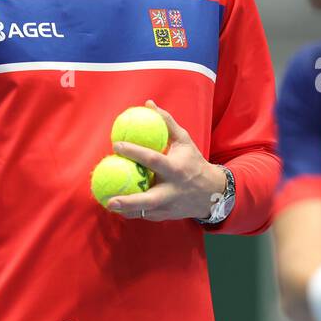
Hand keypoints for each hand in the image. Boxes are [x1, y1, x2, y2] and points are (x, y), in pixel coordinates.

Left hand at [108, 100, 226, 220]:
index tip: (116, 145)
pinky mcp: (166, 215)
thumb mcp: (184, 141)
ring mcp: (169, 206)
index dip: (134, 152)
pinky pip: (145, 215)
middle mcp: (173, 190)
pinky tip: (117, 207)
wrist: (212, 193)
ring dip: (126, 210)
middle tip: (110, 199)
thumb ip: (166, 122)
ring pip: (144, 212)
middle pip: (149, 199)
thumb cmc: (193, 162)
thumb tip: (148, 104)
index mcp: (176, 169)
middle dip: (129, 201)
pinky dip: (131, 212)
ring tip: (108, 204)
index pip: (153, 160)